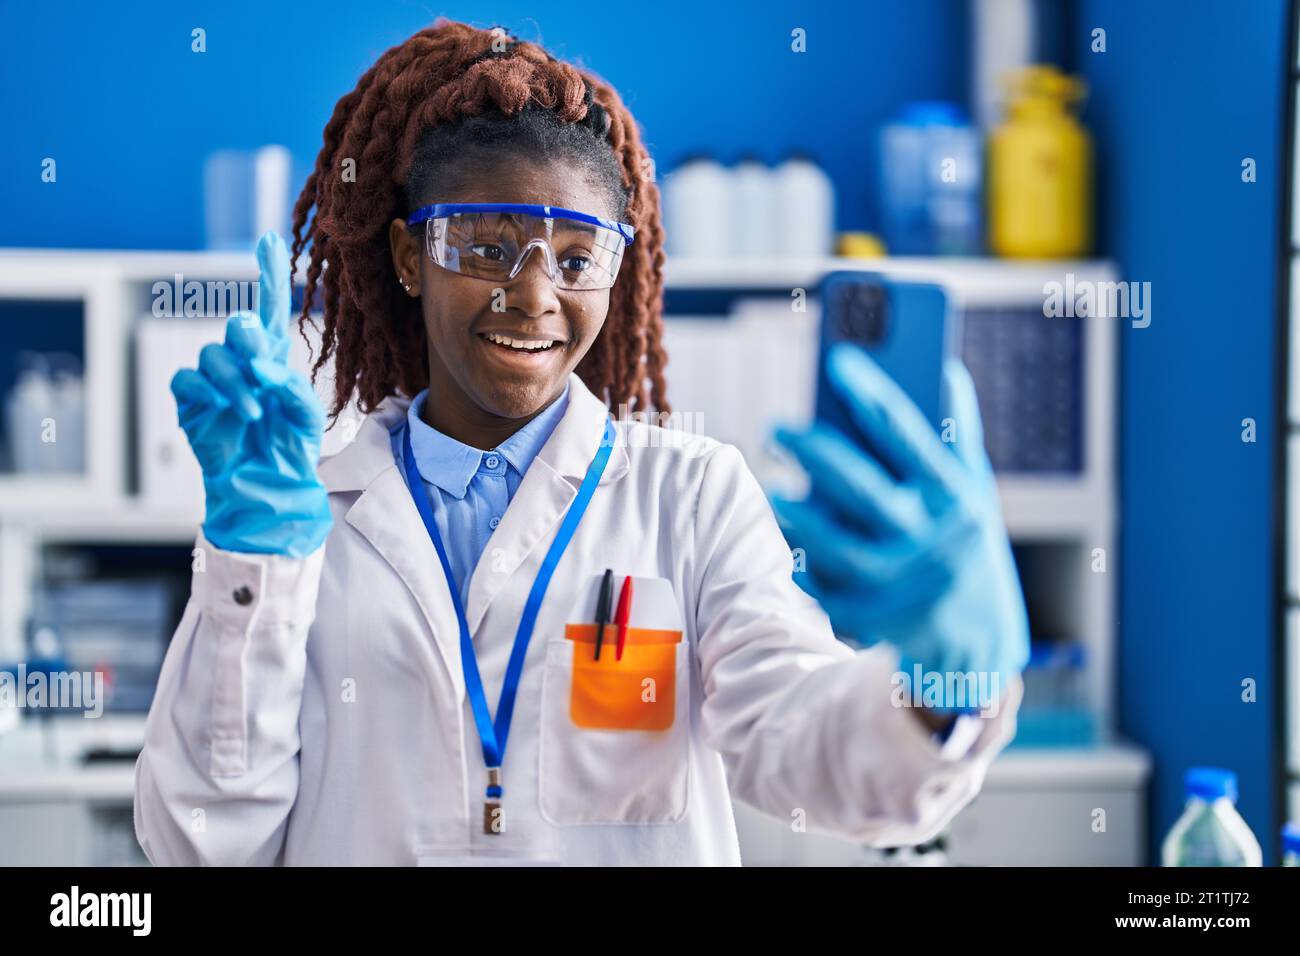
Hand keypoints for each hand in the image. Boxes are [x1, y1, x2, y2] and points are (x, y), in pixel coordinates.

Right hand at [170, 232, 332, 557]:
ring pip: (212, 355)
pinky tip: (225, 410)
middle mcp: (242, 364)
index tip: (270, 239)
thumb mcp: (307, 419)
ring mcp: (214, 382)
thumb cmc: (289, 451)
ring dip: (235, 380)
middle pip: (238, 326)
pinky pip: (187, 381)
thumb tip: (265, 370)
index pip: (269, 310)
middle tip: (262, 361)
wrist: (268, 490)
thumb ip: (293, 389)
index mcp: (274, 360)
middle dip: (249, 338)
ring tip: (254, 410)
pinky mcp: (192, 404)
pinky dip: (206, 392)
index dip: (269, 275)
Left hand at [769, 343, 1029, 712]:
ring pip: (842, 547)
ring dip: (804, 519)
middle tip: (775, 427)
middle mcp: (931, 538)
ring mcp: (904, 583)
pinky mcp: (879, 620)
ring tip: (776, 493)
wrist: (983, 646)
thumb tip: (945, 367)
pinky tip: (793, 550)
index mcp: (955, 497)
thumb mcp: (977, 490)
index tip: (836, 359)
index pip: (908, 435)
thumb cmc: (970, 548)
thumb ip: (959, 430)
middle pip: (864, 488)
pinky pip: (832, 592)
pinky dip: (810, 572)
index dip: (871, 395)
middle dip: (817, 453)